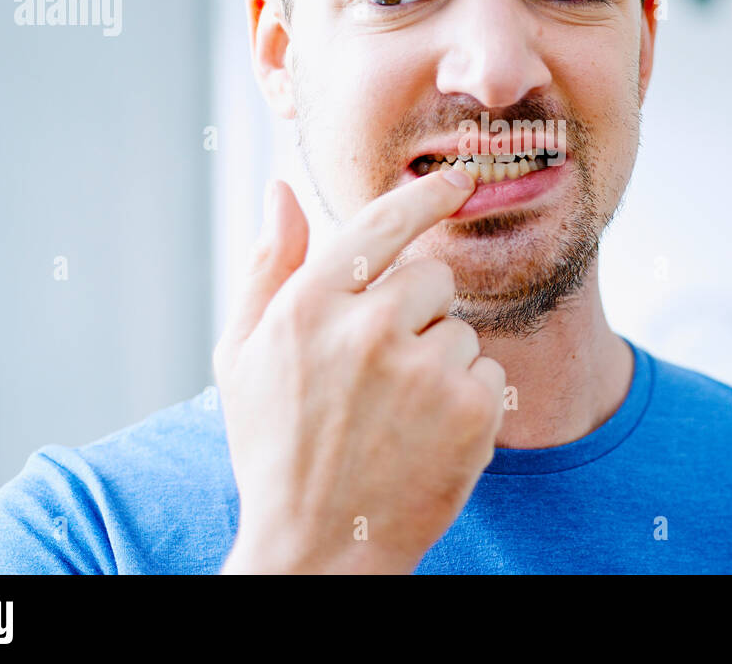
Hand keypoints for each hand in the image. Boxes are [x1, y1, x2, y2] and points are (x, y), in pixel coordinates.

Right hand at [214, 167, 504, 573]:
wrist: (317, 551)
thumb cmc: (276, 448)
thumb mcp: (242, 355)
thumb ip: (267, 266)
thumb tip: (281, 189)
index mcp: (308, 306)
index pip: (381, 224)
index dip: (424, 195)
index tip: (456, 179)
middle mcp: (367, 329)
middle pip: (432, 277)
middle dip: (418, 312)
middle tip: (381, 370)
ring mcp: (423, 370)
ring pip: (461, 329)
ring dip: (441, 361)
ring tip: (397, 414)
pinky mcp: (470, 411)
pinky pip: (489, 372)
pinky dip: (469, 401)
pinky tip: (427, 436)